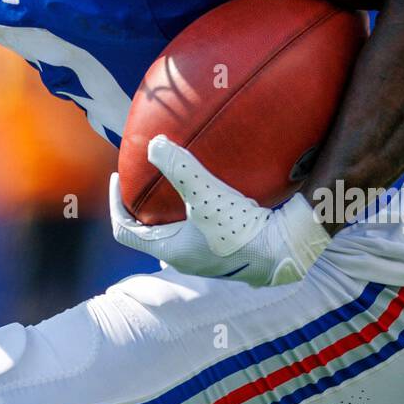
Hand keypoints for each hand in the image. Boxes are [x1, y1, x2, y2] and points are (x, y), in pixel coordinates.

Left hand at [110, 135, 329, 285]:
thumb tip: (152, 144)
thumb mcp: (206, 194)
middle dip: (144, 207)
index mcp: (170, 251)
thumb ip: (178, 167)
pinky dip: (198, 213)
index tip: (119, 180)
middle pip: (150, 233)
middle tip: (146, 180)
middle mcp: (185, 260)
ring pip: (178, 233)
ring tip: (177, 183)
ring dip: (171, 211)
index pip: (125, 231)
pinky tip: (216, 191)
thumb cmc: (242, 229)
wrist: (288, 251)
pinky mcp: (230, 253)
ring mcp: (208, 259)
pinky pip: (202, 231)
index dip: (116, 205)